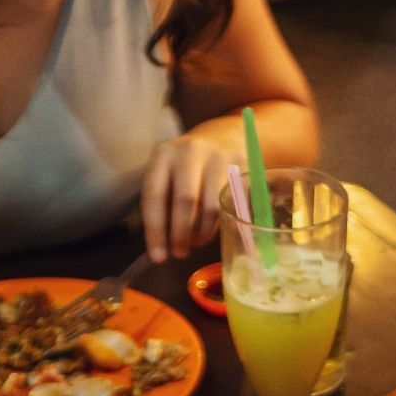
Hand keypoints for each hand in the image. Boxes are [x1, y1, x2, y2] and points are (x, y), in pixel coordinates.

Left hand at [142, 133, 228, 263]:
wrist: (221, 138)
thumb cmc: (187, 169)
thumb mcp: (168, 176)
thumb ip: (163, 204)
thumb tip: (162, 248)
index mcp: (163, 155)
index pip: (155, 196)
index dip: (156, 231)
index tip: (159, 257)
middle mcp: (190, 151)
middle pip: (185, 200)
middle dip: (181, 234)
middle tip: (180, 254)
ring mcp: (218, 157)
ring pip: (211, 207)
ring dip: (202, 233)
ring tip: (196, 241)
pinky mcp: (240, 166)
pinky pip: (230, 206)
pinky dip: (220, 225)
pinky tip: (212, 229)